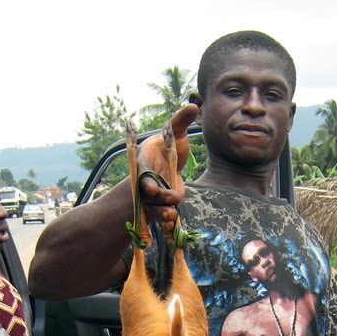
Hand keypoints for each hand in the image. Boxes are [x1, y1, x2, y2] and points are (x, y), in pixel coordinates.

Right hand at [136, 103, 198, 234]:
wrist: (167, 167)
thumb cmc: (169, 148)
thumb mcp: (175, 134)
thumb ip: (180, 121)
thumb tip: (194, 105)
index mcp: (144, 163)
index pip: (142, 174)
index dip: (146, 183)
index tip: (152, 190)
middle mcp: (145, 181)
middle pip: (148, 195)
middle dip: (157, 201)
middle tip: (168, 206)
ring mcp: (153, 197)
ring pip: (156, 208)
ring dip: (164, 214)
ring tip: (172, 218)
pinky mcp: (163, 206)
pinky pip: (163, 217)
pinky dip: (168, 225)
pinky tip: (174, 231)